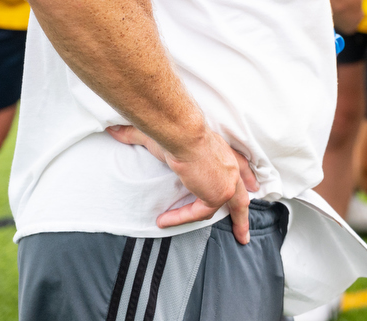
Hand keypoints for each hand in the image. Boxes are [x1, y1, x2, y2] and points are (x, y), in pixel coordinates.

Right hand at [107, 124, 260, 243]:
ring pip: (235, 207)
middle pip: (243, 191)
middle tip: (246, 227)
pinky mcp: (218, 195)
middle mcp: (230, 166)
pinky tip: (164, 220)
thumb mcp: (158, 136)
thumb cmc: (174, 130)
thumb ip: (135, 134)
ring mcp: (228, 182)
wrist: (182, 134)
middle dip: (245, 210)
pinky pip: (200, 212)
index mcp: (223, 151)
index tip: (253, 186)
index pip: (239, 165)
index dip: (245, 176)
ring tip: (237, 237)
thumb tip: (113, 130)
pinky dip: (182, 218)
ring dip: (236, 223)